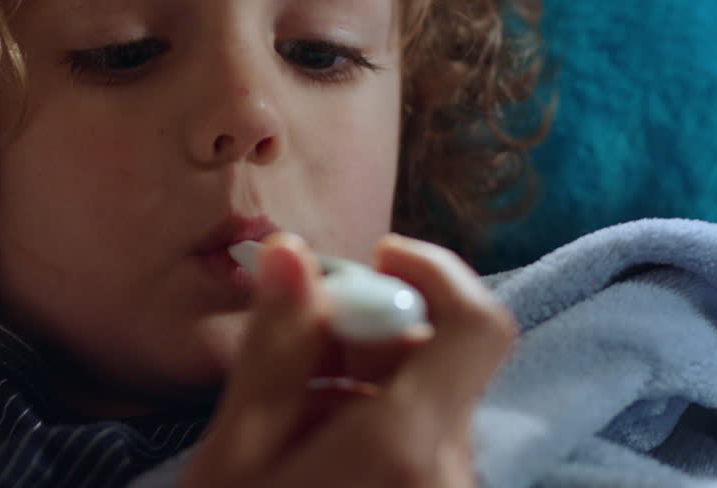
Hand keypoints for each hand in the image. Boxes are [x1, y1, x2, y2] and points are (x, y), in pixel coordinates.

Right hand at [180, 233, 515, 486]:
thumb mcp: (237, 456)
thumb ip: (274, 350)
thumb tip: (289, 251)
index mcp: (409, 447)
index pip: (479, 325)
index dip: (434, 269)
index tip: (370, 256)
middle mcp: (453, 475)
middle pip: (439, 359)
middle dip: (366, 335)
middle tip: (288, 353)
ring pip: (423, 403)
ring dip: (358, 386)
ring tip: (282, 426)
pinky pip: (419, 448)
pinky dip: (369, 429)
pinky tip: (306, 460)